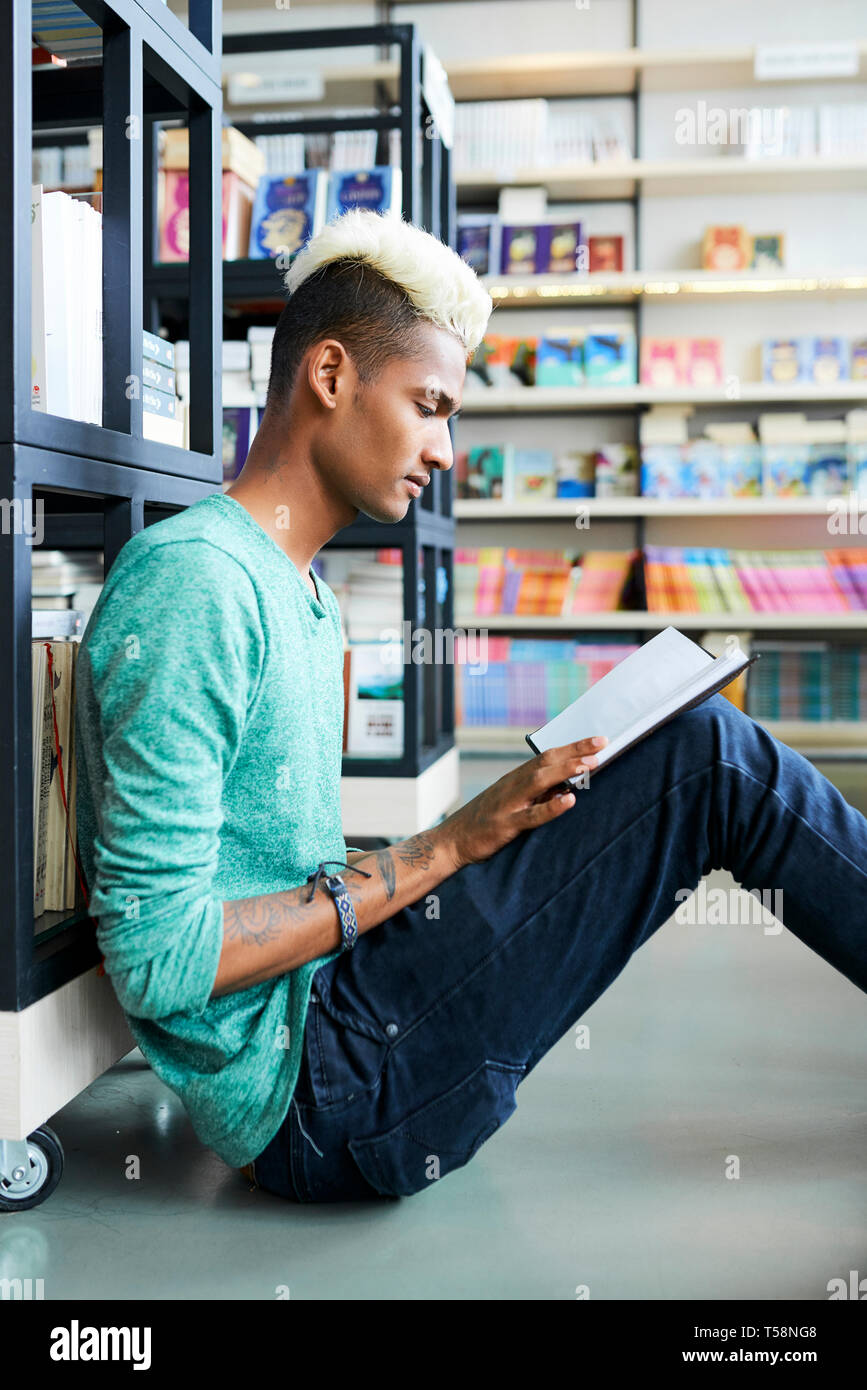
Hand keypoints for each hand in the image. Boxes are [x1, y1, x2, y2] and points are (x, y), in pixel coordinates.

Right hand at [443, 736, 608, 869]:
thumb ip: (539, 795)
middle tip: (601, 743)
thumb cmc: (487, 821)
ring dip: (564, 771)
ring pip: (539, 781)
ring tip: (588, 765)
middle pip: (547, 761)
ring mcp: (509, 803)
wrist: (453, 840)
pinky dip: (551, 807)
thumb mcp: (514, 802)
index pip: (548, 756)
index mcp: (517, 778)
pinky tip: (569, 801)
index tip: (597, 740)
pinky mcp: (506, 825)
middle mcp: (514, 784)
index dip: (573, 747)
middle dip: (575, 751)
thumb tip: (569, 789)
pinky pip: (532, 815)